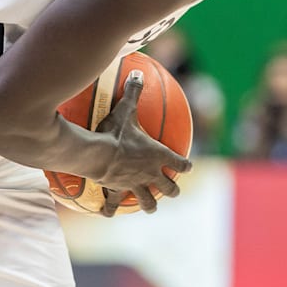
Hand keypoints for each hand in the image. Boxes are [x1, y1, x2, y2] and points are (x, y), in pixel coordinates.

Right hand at [92, 70, 190, 215]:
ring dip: (150, 205)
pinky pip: (114, 204)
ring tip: (150, 208)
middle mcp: (150, 173)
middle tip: (172, 190)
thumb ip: (133, 92)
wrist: (98, 154)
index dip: (185, 165)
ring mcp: (134, 185)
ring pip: (148, 202)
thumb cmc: (115, 132)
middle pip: (169, 188)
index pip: (179, 163)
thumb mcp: (125, 109)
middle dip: (172, 190)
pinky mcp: (117, 191)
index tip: (188, 166)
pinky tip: (107, 214)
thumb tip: (137, 72)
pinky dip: (111, 209)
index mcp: (157, 155)